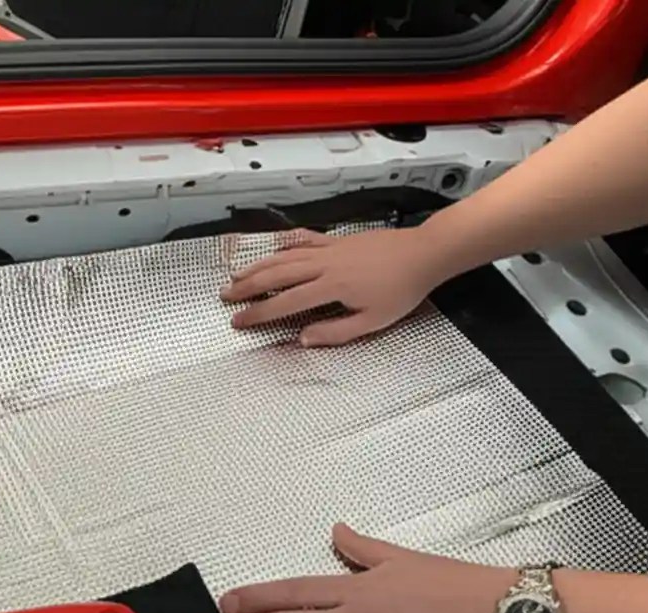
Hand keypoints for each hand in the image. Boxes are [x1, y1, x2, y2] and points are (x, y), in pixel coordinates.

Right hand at [220, 227, 457, 346]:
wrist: (422, 253)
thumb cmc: (401, 290)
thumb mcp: (373, 321)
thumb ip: (336, 332)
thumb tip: (303, 339)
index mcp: (331, 287)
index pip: (286, 302)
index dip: (259, 313)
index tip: (238, 321)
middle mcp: (324, 265)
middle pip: (276, 275)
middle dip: (248, 287)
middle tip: (225, 296)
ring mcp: (328, 249)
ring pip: (284, 256)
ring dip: (258, 266)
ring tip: (237, 275)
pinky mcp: (336, 240)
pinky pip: (304, 239)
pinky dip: (285, 243)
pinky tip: (273, 247)